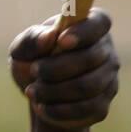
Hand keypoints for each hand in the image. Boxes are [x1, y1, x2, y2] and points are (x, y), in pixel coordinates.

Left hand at [8, 9, 119, 129]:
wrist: (38, 96)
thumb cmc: (32, 62)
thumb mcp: (22, 49)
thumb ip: (31, 39)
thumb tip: (48, 37)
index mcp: (90, 26)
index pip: (100, 22)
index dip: (83, 31)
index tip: (61, 41)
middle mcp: (105, 50)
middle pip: (91, 58)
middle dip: (56, 67)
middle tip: (34, 71)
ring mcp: (108, 79)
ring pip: (88, 86)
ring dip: (55, 90)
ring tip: (32, 92)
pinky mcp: (102, 105)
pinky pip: (86, 108)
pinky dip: (60, 109)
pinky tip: (42, 107)